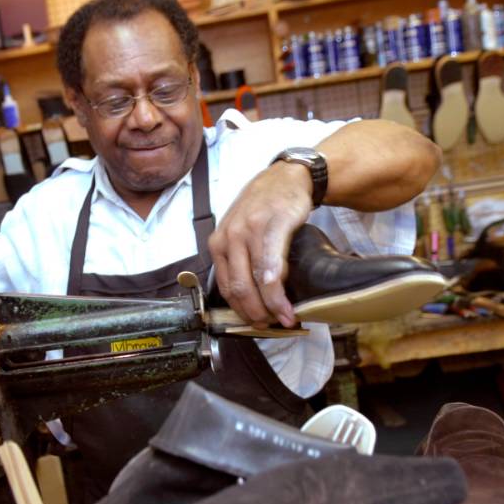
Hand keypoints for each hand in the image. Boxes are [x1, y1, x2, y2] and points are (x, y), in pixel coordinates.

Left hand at [208, 162, 311, 327]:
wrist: (285, 178)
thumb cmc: (263, 209)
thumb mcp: (240, 232)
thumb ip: (239, 260)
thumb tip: (248, 299)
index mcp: (218, 244)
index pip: (224, 287)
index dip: (240, 311)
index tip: (255, 324)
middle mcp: (229, 238)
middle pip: (238, 288)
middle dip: (254, 313)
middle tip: (270, 326)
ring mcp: (250, 231)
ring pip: (255, 280)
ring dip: (270, 306)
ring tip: (284, 319)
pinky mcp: (273, 226)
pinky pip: (271, 264)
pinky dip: (278, 289)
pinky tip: (286, 303)